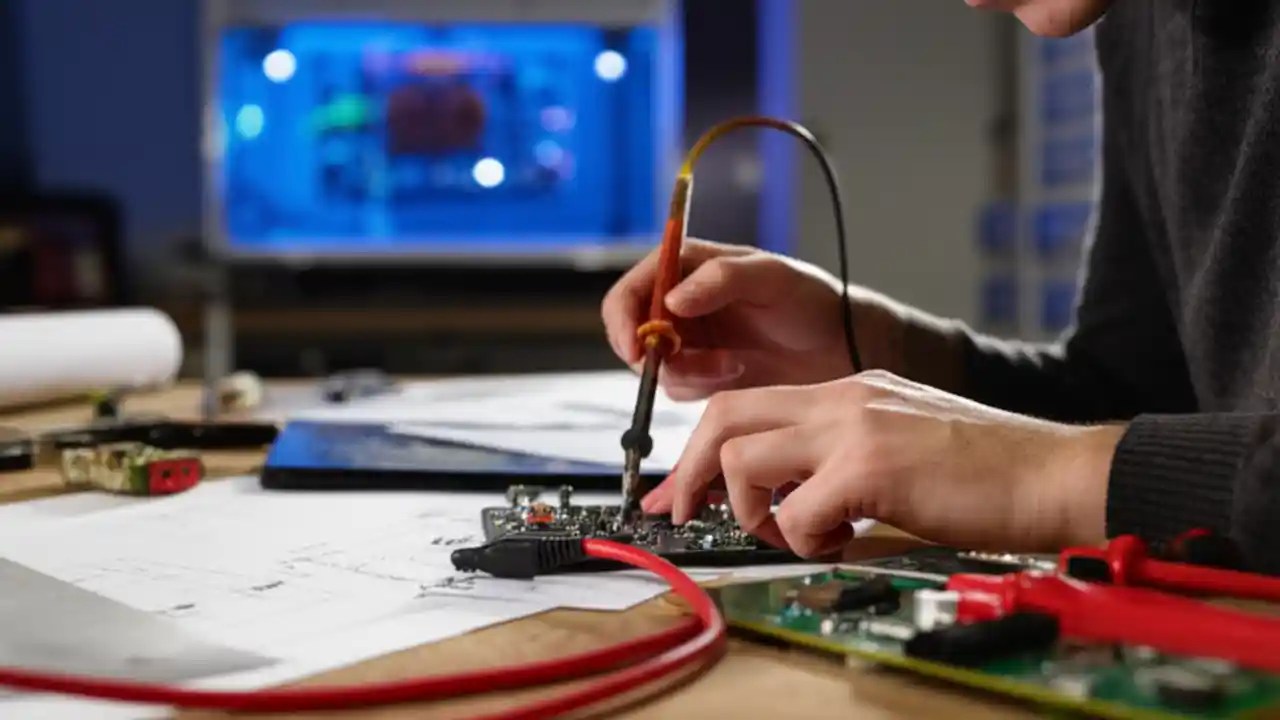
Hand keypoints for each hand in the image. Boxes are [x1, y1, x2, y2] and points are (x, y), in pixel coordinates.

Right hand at [601, 238, 855, 399]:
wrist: (840, 346)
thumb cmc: (811, 300)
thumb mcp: (772, 278)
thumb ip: (721, 280)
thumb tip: (671, 301)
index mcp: (686, 266)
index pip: (630, 291)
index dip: (623, 321)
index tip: (638, 350)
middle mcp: (679, 301)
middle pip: (633, 334)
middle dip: (656, 356)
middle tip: (692, 366)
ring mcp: (689, 339)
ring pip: (655, 367)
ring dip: (690, 373)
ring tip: (734, 365)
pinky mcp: (701, 372)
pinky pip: (678, 388)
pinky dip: (702, 387)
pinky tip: (737, 374)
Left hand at [642, 370, 1123, 555]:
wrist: (1055, 471)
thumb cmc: (987, 470)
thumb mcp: (899, 445)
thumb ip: (838, 462)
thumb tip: (784, 505)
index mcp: (847, 390)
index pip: (745, 405)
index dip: (700, 451)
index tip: (677, 491)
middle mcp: (842, 397)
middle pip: (723, 416)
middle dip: (690, 470)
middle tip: (683, 513)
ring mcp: (855, 426)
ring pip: (744, 458)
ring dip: (750, 510)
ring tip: (794, 533)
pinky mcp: (872, 466)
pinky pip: (798, 511)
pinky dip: (805, 540)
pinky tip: (843, 542)